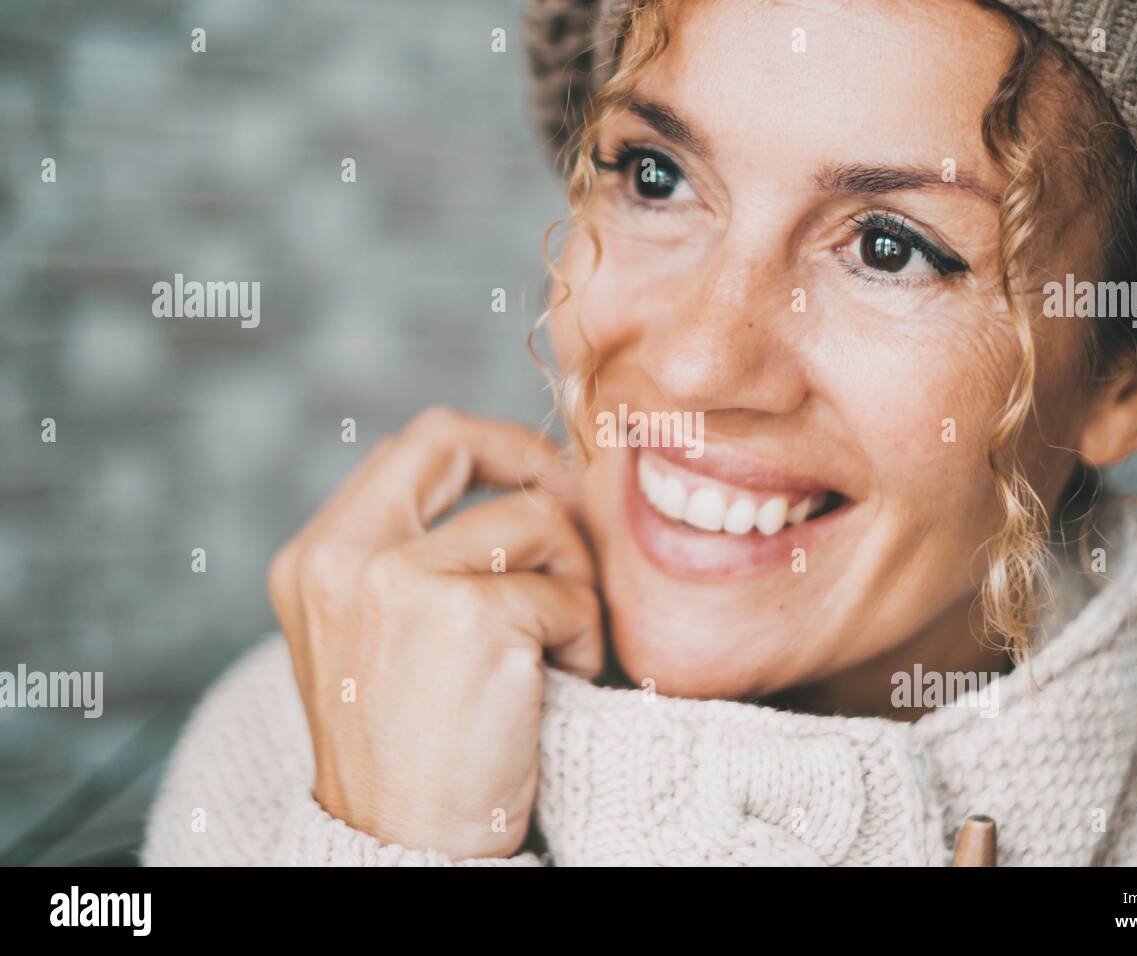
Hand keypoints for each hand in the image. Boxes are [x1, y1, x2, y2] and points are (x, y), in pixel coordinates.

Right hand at [268, 407, 601, 857]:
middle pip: (455, 438)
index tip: (538, 483)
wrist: (403, 852)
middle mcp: (345, 556)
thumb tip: (519, 489)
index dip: (490, 447)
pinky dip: (584, 634)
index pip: (413, 446)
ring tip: (558, 647)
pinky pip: (567, 593)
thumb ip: (418, 559)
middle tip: (573, 513)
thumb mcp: (379, 640)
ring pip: (535, 521)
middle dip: (532, 463)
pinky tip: (560, 682)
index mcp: (316, 558)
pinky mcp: (469, 616)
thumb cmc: (409, 754)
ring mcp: (400, 580)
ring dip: (571, 581)